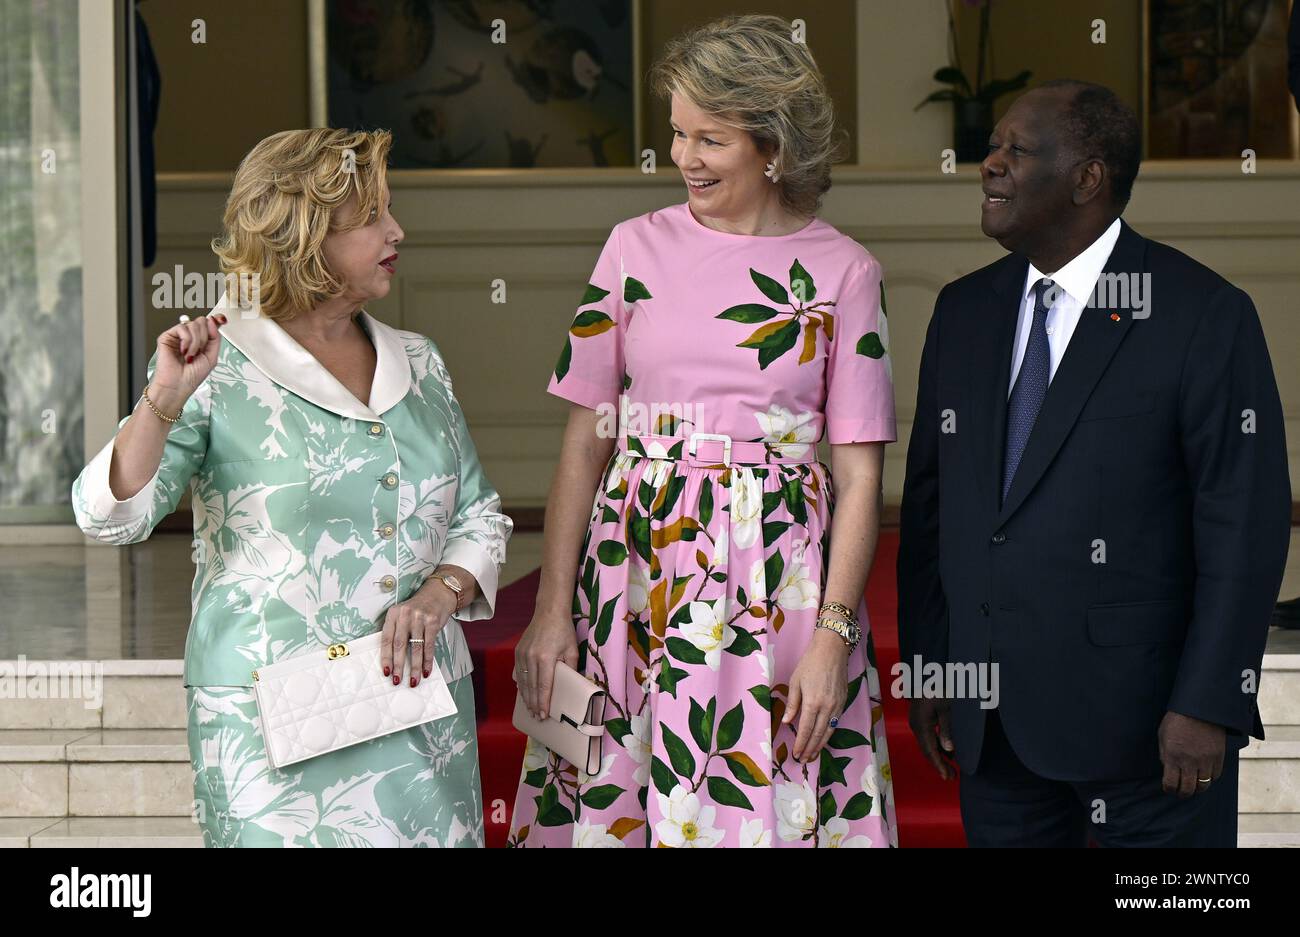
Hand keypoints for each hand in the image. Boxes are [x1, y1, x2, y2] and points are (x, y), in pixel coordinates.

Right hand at [153, 312, 225, 399]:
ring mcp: (178, 336)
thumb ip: (215, 338)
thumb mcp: (212, 356)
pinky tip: (184, 351)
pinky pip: (182, 328)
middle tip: (200, 351)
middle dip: (205, 337)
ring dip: (196, 342)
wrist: (178, 385)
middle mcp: (190, 337)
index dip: (216, 319)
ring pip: (194, 324)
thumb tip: (213, 321)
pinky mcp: (167, 336)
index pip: (209, 324)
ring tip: (191, 355)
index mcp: (201, 341)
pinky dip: (187, 340)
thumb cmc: (193, 376)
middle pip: (202, 322)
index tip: (222, 319)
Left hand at [380, 584, 455, 687]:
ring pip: (415, 648)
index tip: (386, 671)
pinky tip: (426, 670)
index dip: (386, 657)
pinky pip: (429, 646)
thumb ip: (396, 632)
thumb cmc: (417, 609)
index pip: (386, 639)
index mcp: (393, 614)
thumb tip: (392, 660)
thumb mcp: (402, 616)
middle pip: (400, 645)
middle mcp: (405, 615)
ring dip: (414, 667)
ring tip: (413, 680)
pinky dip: (428, 660)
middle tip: (397, 680)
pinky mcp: (433, 622)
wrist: (437, 594)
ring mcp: (419, 618)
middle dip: (398, 665)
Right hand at [514, 606, 578, 720]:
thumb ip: (570, 668)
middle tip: (536, 717)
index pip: (543, 686)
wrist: (549, 612)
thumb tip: (572, 685)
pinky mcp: (518, 651)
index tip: (543, 715)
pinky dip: (520, 685)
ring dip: (525, 697)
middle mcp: (531, 657)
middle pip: (531, 687)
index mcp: (546, 658)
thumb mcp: (572, 650)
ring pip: (522, 681)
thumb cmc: (563, 630)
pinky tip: (523, 693)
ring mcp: (522, 654)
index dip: (543, 702)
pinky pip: (517, 672)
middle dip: (534, 704)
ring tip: (530, 709)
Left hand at [783, 629, 849, 762]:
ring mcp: (837, 705)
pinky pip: (836, 723)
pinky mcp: (843, 702)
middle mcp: (827, 707)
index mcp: (813, 702)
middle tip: (804, 760)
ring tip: (813, 755)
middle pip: (819, 734)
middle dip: (810, 749)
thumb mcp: (795, 681)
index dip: (801, 744)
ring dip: (821, 745)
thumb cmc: (810, 663)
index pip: (806, 729)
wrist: (832, 650)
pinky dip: (830, 734)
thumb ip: (792, 704)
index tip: (796, 754)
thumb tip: (787, 722)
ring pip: (829, 731)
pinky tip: (824, 739)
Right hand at [908, 696, 955, 779]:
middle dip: (939, 764)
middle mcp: (917, 726)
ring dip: (939, 757)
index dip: (939, 764)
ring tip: (951, 770)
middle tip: (952, 777)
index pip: (930, 750)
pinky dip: (938, 747)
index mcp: (921, 725)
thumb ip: (947, 729)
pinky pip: (929, 738)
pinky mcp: (921, 720)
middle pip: (927, 750)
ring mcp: (917, 723)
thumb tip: (949, 750)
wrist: (925, 674)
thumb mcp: (946, 708)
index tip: (947, 776)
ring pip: (928, 745)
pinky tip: (948, 753)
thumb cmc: (938, 688)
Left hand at [1158, 711, 1225, 797]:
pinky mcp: (1219, 757)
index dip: (1169, 789)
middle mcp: (1189, 761)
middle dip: (1183, 793)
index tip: (1169, 788)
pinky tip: (1204, 774)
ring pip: (1203, 785)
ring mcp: (1205, 760)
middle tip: (1181, 792)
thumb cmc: (1177, 721)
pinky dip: (1209, 778)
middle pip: (1188, 789)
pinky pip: (1215, 776)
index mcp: (1172, 756)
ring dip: (1197, 787)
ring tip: (1193, 785)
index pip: (1170, 784)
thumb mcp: (1163, 736)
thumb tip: (1168, 771)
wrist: (1199, 708)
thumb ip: (1165, 755)